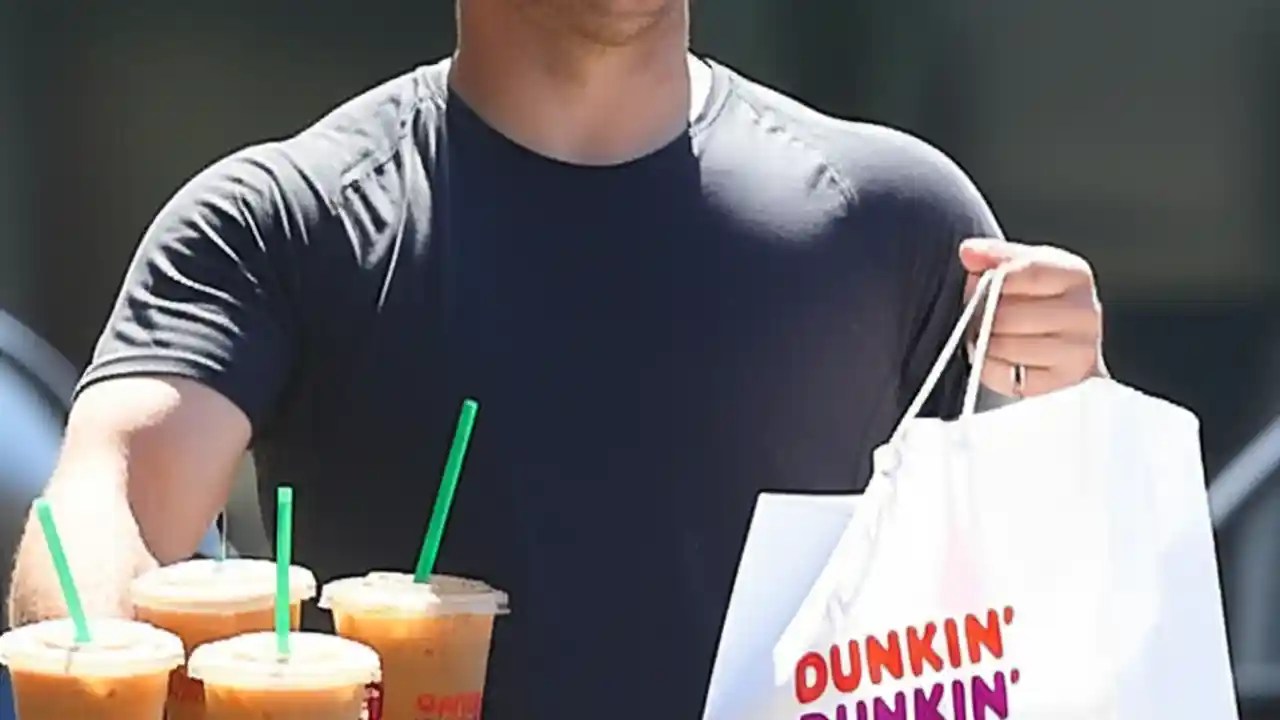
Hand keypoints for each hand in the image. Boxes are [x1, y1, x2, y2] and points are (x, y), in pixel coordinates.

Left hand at [959, 238, 1106, 397]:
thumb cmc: (1035, 304)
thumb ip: (993, 256)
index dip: (992, 279)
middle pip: (1009, 313)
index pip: (1027, 271)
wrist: (1063, 352)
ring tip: (987, 338)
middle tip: (977, 317)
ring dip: (985, 343)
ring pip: (1005, 345)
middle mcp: (1085, 313)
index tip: (973, 282)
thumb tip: (968, 252)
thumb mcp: (1019, 270)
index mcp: (1076, 276)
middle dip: (983, 316)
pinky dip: (991, 368)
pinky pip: (1007, 376)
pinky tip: (998, 360)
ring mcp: (1079, 352)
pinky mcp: (1063, 384)